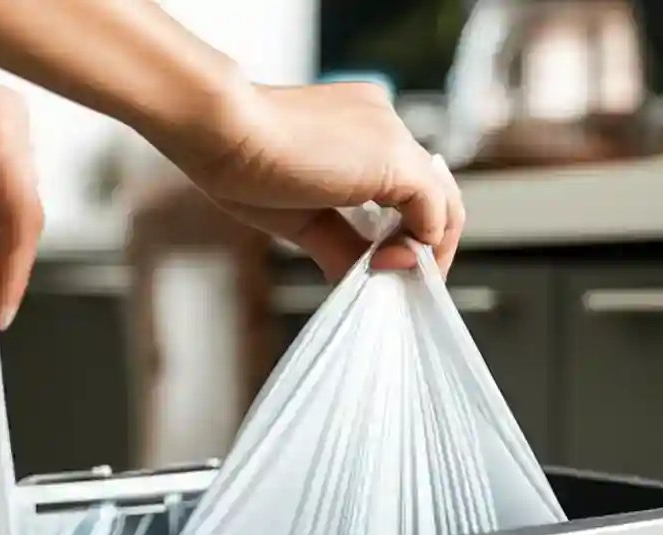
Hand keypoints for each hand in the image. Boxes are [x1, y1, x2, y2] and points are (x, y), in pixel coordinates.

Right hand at [155, 82, 464, 280]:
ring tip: (401, 282)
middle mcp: (384, 123)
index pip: (402, 182)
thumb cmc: (239, 163)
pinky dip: (421, 244)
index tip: (381, 265)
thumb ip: (340, 244)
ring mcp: (393, 136)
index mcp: (358, 126)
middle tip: (403, 283)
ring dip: (428, 248)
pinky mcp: (395, 158)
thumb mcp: (300, 216)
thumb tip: (365, 278)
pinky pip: (433, 208)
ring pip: (441, 199)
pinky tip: (389, 265)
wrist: (221, 131)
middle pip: (431, 190)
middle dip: (424, 243)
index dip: (402, 230)